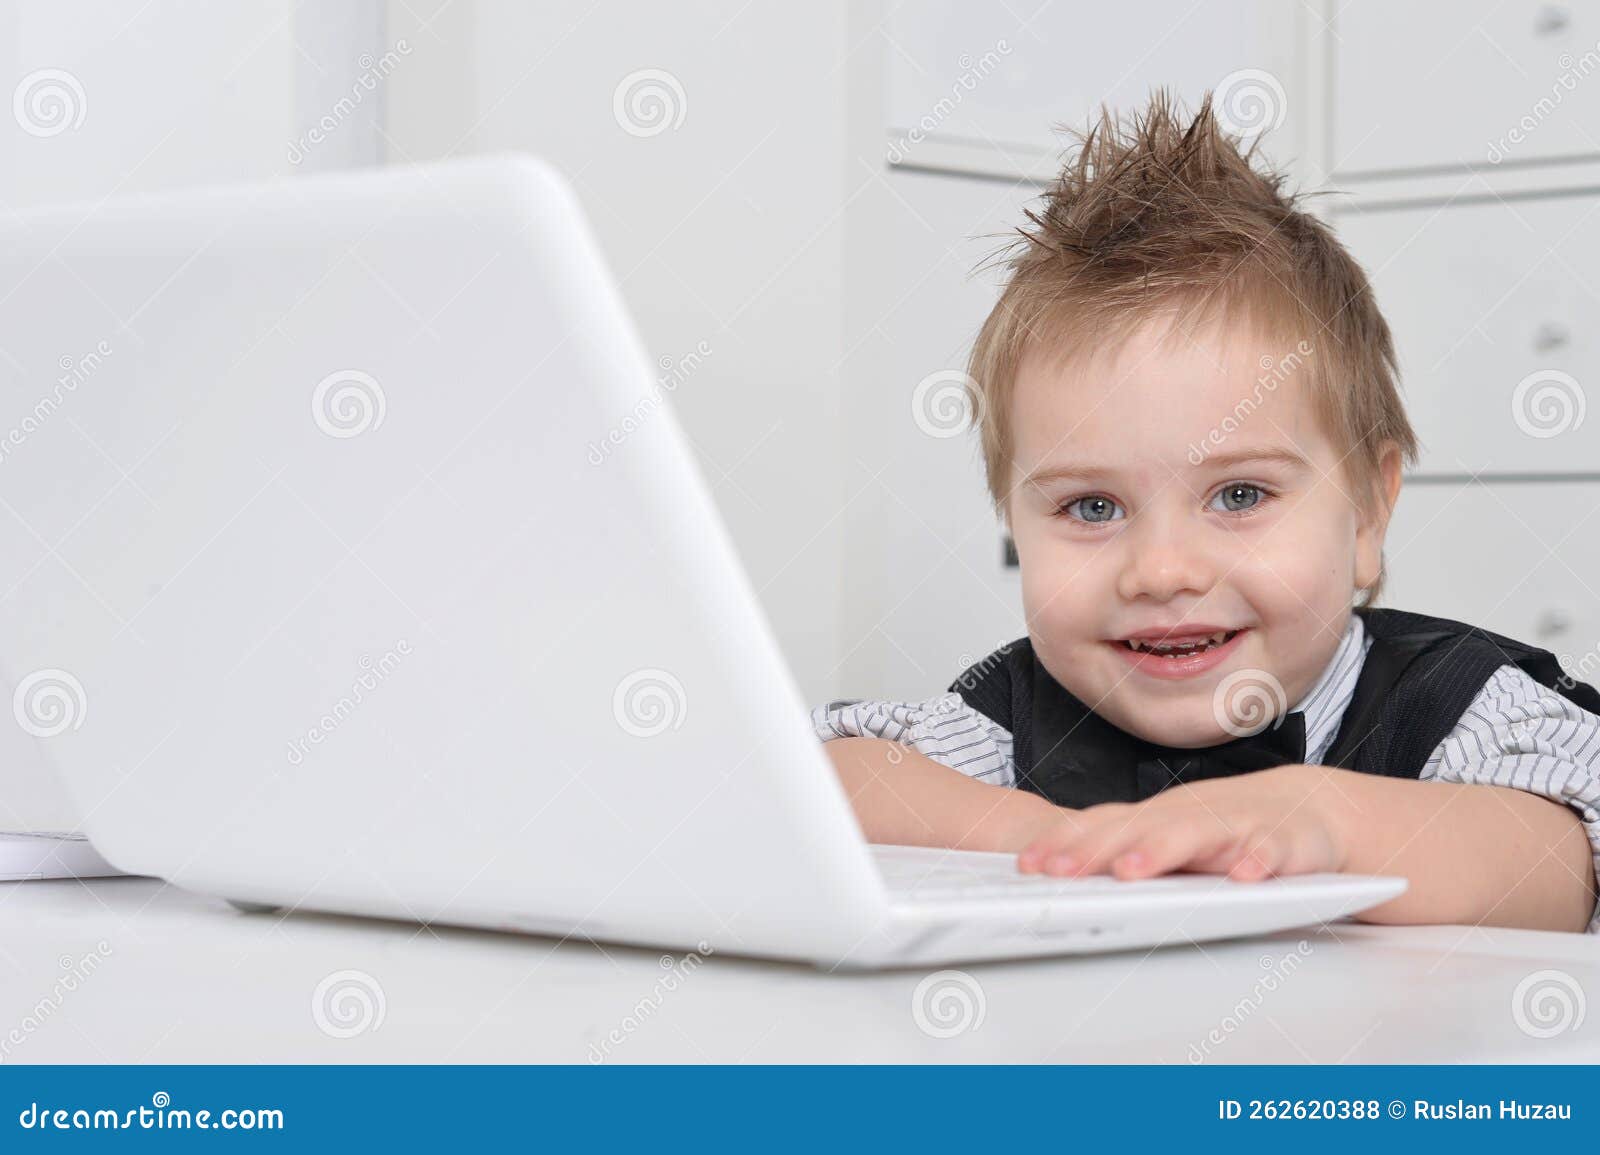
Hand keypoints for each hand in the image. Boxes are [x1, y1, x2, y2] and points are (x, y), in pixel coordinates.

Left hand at [1015, 764, 1351, 881]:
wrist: (1309, 810)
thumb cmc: (1226, 829)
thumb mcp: (1169, 839)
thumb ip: (1123, 854)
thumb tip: (1059, 877)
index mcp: (1156, 818)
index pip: (1101, 826)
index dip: (1063, 844)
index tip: (1027, 865)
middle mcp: (1189, 815)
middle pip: (1136, 828)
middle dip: (1095, 849)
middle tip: (1060, 872)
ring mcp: (1237, 824)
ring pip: (1195, 834)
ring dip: (1161, 849)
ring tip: (1131, 870)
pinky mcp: (1285, 841)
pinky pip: (1271, 849)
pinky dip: (1258, 859)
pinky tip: (1244, 875)